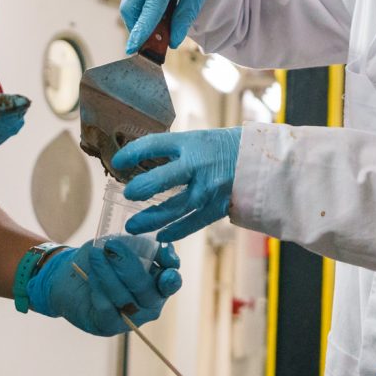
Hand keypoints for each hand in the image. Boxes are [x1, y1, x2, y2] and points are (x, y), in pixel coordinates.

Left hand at [26, 236, 182, 335]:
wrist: (70, 274)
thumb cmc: (106, 256)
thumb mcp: (128, 243)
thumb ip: (148, 244)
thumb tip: (165, 251)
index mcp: (159, 283)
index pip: (172, 284)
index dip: (171, 277)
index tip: (167, 265)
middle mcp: (150, 305)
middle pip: (146, 291)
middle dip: (129, 266)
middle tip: (112, 245)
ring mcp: (130, 318)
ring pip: (125, 299)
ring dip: (108, 274)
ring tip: (95, 254)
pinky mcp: (108, 326)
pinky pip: (106, 309)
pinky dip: (98, 289)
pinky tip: (91, 275)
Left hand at [115, 127, 240, 242]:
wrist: (258, 160)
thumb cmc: (221, 148)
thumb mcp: (195, 140)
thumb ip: (170, 151)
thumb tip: (137, 162)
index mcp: (190, 143)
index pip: (154, 145)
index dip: (132, 153)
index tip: (117, 161)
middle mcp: (199, 165)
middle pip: (163, 179)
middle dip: (141, 188)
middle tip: (127, 194)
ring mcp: (209, 188)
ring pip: (176, 207)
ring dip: (152, 218)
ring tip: (133, 226)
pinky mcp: (218, 206)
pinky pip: (193, 223)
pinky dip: (176, 231)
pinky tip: (160, 236)